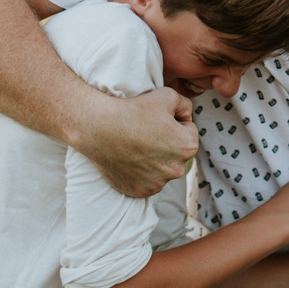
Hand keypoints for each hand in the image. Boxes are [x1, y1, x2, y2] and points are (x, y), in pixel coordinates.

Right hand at [76, 87, 197, 197]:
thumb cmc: (134, 110)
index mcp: (188, 146)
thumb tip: (186, 116)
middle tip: (146, 132)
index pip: (188, 131)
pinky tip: (130, 159)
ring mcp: (158, 183)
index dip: (173, 122)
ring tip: (136, 145)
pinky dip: (141, 172)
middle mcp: (177, 169)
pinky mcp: (141, 191)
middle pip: (176, 152)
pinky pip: (147, 181)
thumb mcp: (168, 95)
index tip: (156, 119)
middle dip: (167, 143)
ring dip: (155, 159)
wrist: (99, 128)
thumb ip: (185, 105)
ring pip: (162, 168)